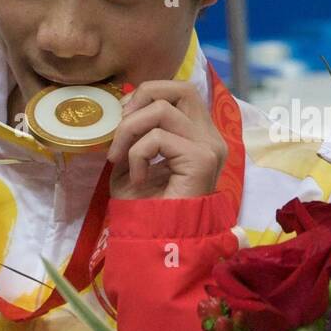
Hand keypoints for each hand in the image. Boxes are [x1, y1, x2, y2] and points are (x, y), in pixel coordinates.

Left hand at [106, 80, 227, 199]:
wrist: (158, 242)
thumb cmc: (146, 206)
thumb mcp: (134, 158)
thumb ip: (136, 131)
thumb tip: (124, 107)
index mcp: (200, 135)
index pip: (182, 92)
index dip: (148, 94)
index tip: (123, 119)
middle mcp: (210, 137)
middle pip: (182, 88)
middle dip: (142, 99)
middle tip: (121, 127)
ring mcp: (209, 147)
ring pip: (163, 109)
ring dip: (129, 130)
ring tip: (119, 158)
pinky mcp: (201, 159)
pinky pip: (157, 137)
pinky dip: (137, 154)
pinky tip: (137, 178)